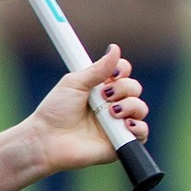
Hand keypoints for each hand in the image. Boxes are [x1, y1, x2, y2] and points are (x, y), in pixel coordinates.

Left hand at [28, 44, 149, 173]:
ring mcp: (117, 124)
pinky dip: (138, 127)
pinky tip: (125, 125)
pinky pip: (143, 133)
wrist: (48, 140)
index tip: (113, 73)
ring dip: (130, 106)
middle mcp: (112, 104)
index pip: (123, 73)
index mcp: (101, 88)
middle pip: (135, 88)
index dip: (122, 70)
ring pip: (141, 108)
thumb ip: (98, 68)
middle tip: (105, 96)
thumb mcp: (75, 83)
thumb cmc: (55, 112)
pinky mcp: (121, 142)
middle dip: (124, 88)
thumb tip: (115, 48)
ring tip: (111, 113)